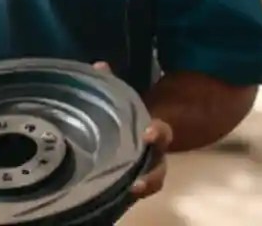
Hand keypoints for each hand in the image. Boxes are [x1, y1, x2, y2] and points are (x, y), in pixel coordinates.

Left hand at [92, 61, 171, 199]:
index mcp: (152, 133)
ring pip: (148, 185)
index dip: (157, 134)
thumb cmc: (128, 115)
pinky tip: (106, 196)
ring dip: (140, 189)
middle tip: (137, 183)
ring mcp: (142, 170)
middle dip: (150, 176)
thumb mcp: (122, 100)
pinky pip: (129, 191)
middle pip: (158, 169)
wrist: (136, 131)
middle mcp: (151, 155)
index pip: (162, 134)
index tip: (148, 133)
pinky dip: (122, 193)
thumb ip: (113, 84)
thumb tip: (99, 66)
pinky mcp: (127, 180)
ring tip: (128, 193)